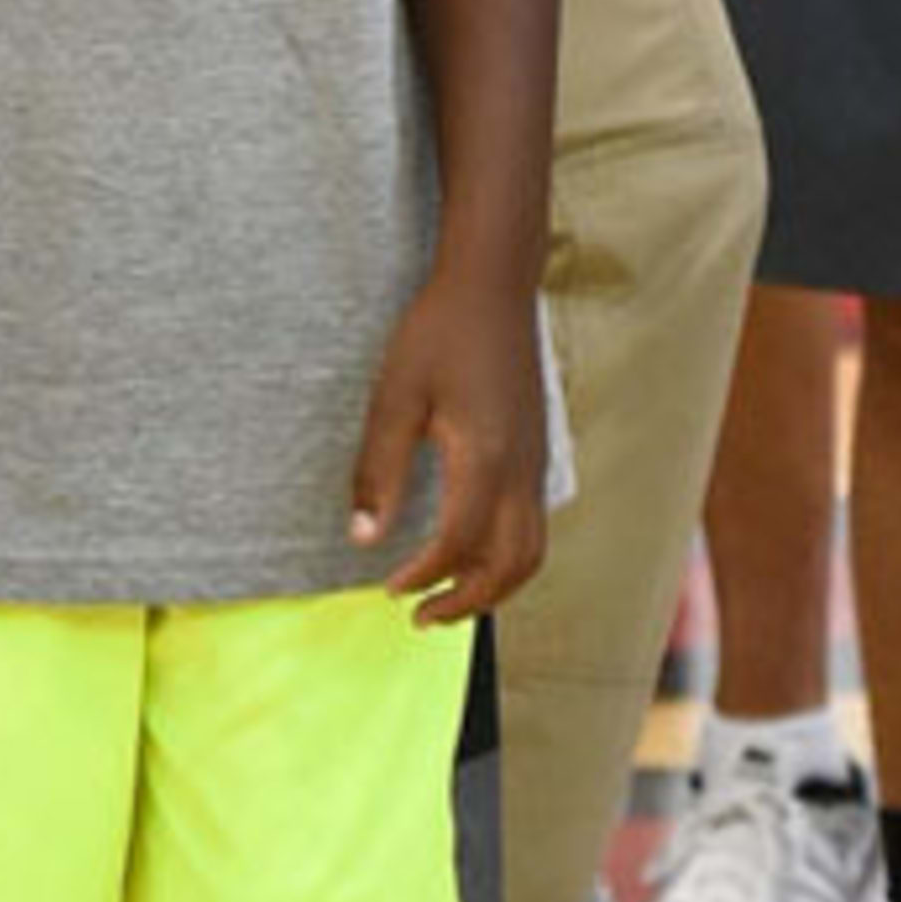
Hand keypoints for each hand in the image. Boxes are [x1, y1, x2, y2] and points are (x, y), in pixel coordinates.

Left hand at [348, 271, 547, 626]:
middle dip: (467, 601)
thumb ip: (380, 471)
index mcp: (485, 459)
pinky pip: (534, 526)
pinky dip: (507, 557)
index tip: (389, 588)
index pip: (460, 545)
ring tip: (447, 595)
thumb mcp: (395, 397)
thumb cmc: (439, 332)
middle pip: (511, 566)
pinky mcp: (537, 453)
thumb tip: (364, 539)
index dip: (425, 576)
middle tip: (421, 616)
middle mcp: (521, 470)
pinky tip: (470, 551)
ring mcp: (535, 462)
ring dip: (493, 586)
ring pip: (532, 551)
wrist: (492, 285)